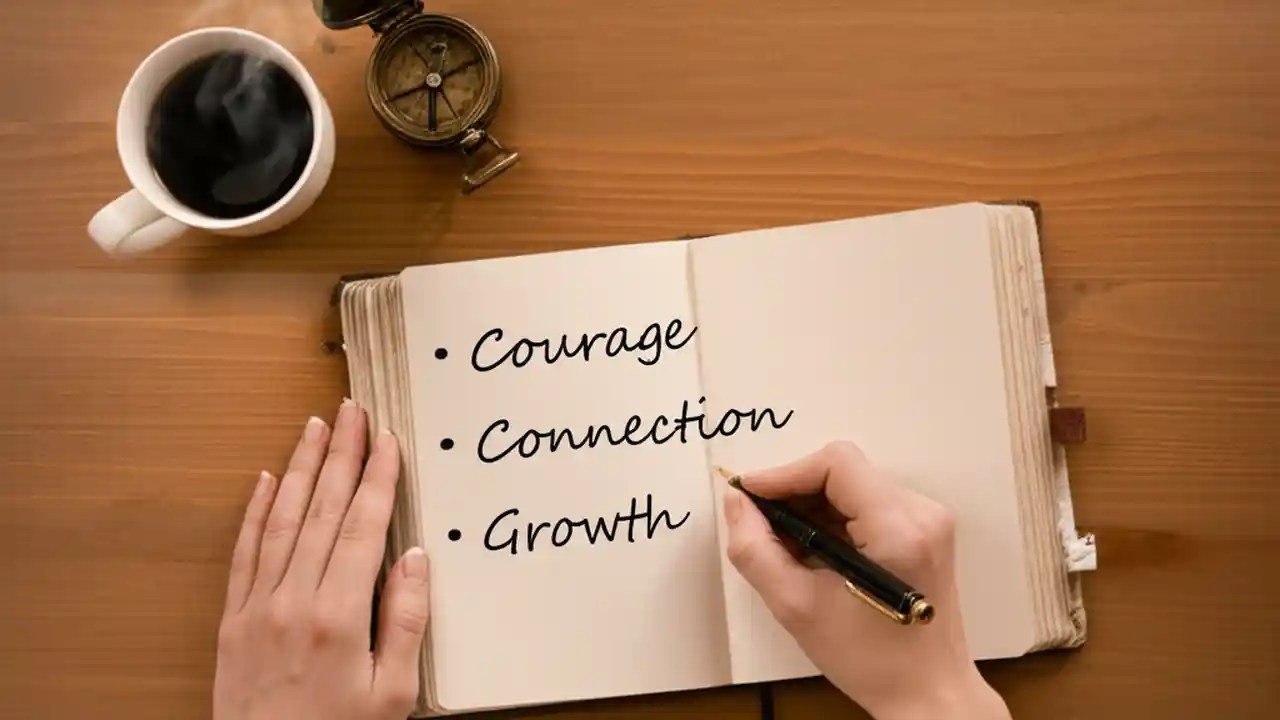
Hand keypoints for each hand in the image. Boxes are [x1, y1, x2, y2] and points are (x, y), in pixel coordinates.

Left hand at [214, 400, 428, 719]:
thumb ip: (406, 621)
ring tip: (314, 428)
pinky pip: (244, 552)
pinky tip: (263, 481)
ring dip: (298, 468)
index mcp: (339, 615)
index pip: (362, 527)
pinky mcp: (233, 621)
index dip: (378, 479)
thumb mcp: (393, 694)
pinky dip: (254, 512)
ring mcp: (258, 607)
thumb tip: (416, 559)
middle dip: (341, 456)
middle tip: (352, 412)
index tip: (387, 441)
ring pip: (280, 520)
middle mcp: (294, 600)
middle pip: (321, 510)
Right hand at [722, 442, 1010, 719]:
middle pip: (844, 472)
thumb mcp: (796, 607)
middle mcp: (921, 512)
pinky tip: (817, 552)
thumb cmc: (867, 659)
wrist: (928, 693)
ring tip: (787, 546)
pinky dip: (834, 519)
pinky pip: (868, 503)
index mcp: (898, 528)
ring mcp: (929, 519)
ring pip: (853, 485)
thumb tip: (736, 501)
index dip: (785, 473)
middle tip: (762, 527)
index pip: (837, 463)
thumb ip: (755, 549)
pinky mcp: (926, 531)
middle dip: (795, 492)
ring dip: (812, 507)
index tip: (749, 497)